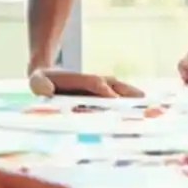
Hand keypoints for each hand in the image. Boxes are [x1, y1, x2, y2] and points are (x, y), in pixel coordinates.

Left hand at [29, 68, 143, 97]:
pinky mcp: (103, 96)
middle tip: (142, 102)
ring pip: (121, 91)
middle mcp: (94, 82)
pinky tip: (144, 112)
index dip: (103, 90)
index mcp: (79, 80)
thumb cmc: (42, 81)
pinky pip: (119, 99)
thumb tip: (46, 90)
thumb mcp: (36, 80)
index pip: (94, 84)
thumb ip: (40, 84)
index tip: (114, 98)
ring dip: (134, 98)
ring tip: (151, 108)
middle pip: (114, 86)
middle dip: (128, 94)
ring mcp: (101, 88)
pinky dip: (131, 104)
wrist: (47, 75)